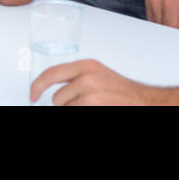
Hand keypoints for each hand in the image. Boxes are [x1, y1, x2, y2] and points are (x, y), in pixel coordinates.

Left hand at [29, 59, 178, 104]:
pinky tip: (97, 108)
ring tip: (94, 106)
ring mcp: (90, 96)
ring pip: (65, 108)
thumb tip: (54, 87)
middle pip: (57, 98)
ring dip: (75, 110)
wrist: (146, 102)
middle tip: (84, 104)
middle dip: (66, 104)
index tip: (32, 95)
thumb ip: (77, 77)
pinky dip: (81, 112)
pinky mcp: (93, 108)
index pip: (51, 73)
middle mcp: (87, 79)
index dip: (37, 85)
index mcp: (86, 66)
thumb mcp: (98, 75)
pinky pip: (75, 112)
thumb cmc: (123, 91)